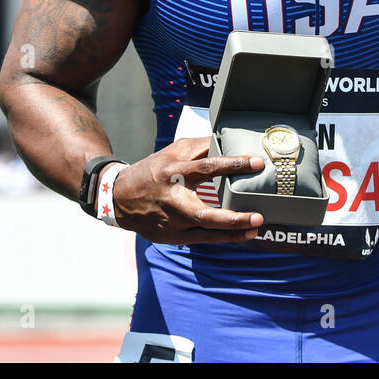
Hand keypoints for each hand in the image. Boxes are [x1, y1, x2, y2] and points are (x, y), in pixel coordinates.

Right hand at [111, 137, 264, 244]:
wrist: (120, 197)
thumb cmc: (153, 171)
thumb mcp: (174, 151)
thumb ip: (202, 146)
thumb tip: (228, 139)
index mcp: (175, 172)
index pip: (208, 166)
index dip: (234, 165)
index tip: (257, 163)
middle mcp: (174, 200)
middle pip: (205, 213)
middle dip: (233, 218)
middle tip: (258, 215)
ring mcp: (172, 222)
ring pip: (206, 231)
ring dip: (233, 232)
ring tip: (255, 228)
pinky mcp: (172, 237)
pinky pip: (202, 239)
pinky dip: (223, 238)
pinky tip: (242, 235)